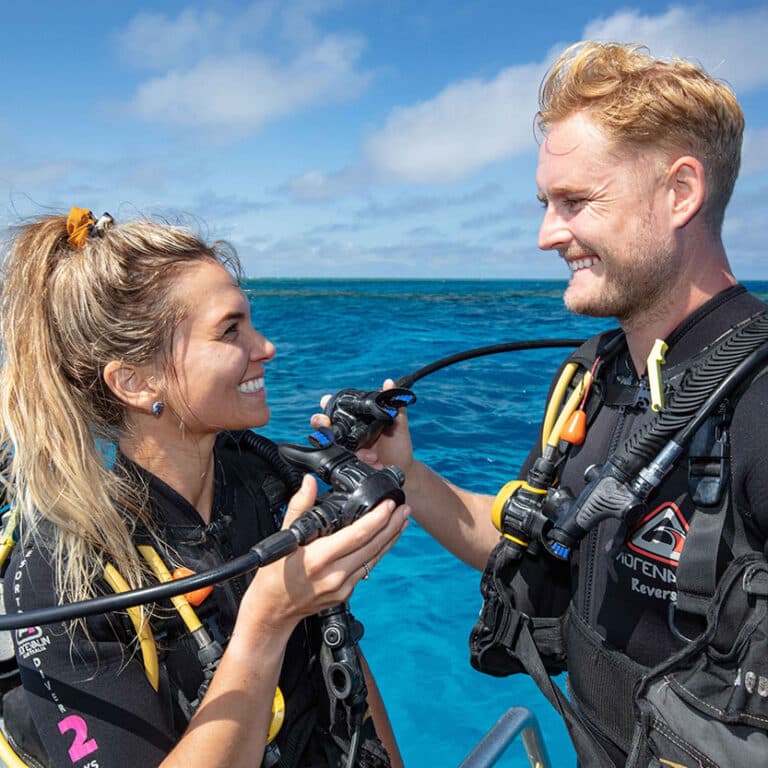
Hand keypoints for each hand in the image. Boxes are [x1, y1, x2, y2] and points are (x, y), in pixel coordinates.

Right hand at [242, 473, 409, 634]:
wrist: (272, 612)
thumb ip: (299, 507)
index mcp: (319, 558)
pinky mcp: (346, 594)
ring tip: (402, 521)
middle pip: (373, 547)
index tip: (389, 504)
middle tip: (405, 508)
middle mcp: (335, 574)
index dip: (377, 518)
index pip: (358, 535)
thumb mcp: (282, 538)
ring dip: (390, 538)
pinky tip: (384, 540)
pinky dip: (378, 552)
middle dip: (391, 526)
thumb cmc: (273, 576)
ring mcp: (343, 587)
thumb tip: (310, 482)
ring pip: (374, 558)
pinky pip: (367, 568)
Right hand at [310, 378, 415, 474]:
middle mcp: (348, 432)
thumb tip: (389, 382)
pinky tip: (346, 453)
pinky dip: (334, 455)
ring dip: (323, 437)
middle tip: (323, 421)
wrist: (403, 469)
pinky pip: (334, 458)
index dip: (329, 402)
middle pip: (326, 423)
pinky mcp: (347, 462)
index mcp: (358, 420)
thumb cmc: (399, 445)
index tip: (325, 400)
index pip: (339, 408)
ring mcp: (346, 448)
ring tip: (328, 437)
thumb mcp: (398, 423)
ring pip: (326, 440)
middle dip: (319, 420)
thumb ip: (394, 404)